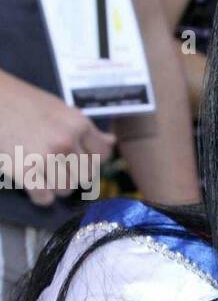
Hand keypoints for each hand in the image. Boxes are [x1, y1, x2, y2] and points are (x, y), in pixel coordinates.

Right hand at [0, 69, 115, 205]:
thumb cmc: (23, 102)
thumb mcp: (60, 109)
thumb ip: (86, 129)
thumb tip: (111, 141)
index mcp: (78, 124)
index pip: (103, 155)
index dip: (91, 158)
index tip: (77, 157)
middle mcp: (67, 141)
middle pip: (86, 176)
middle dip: (73, 173)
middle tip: (55, 164)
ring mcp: (47, 157)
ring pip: (66, 189)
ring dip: (55, 185)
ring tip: (41, 170)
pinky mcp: (26, 171)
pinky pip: (45, 198)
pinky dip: (38, 195)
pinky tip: (31, 181)